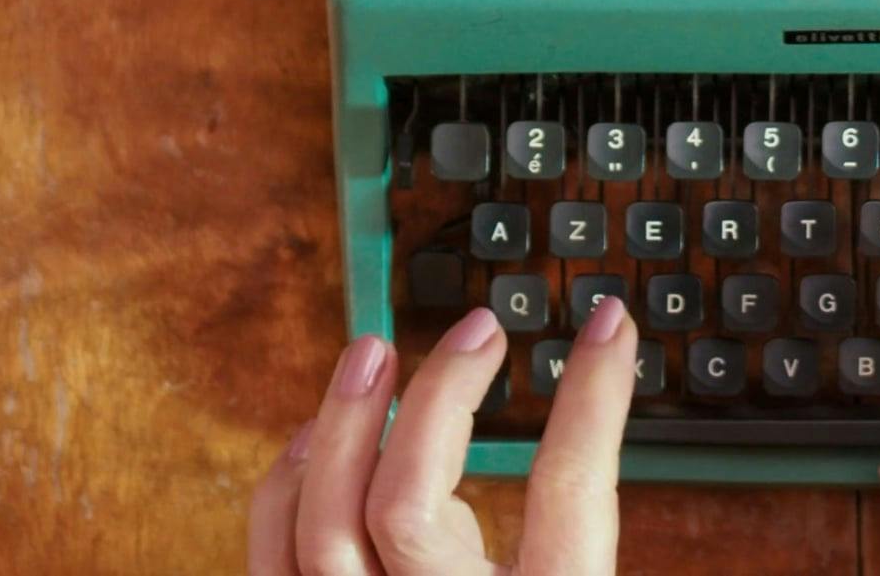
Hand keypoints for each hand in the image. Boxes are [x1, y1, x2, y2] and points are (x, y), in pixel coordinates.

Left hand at [249, 297, 633, 575]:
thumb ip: (571, 543)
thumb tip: (589, 418)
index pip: (566, 493)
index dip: (591, 398)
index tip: (606, 327)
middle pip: (407, 504)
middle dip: (435, 398)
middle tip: (477, 330)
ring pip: (321, 524)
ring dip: (344, 423)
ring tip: (375, 355)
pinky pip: (273, 556)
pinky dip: (289, 485)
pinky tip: (318, 436)